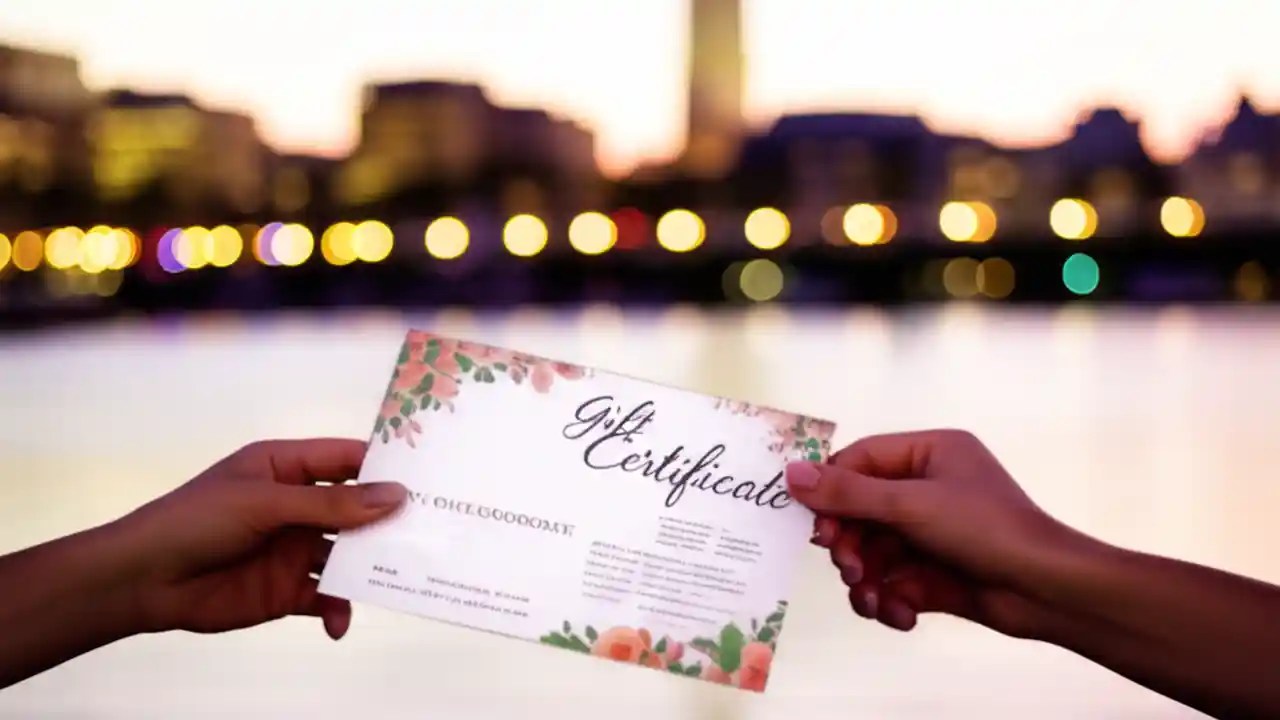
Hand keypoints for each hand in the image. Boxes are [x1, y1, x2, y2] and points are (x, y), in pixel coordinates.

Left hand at [114, 439, 405, 639]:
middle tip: (435, 529)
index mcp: (286, 468)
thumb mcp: (266, 503)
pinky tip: (339, 622)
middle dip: (389, 521)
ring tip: (404, 577)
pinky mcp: (286, 590)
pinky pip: (326, 598)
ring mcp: (293, 549)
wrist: (143, 580)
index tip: (431, 476)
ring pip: (347, 556)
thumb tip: (396, 496)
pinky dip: (338, 610)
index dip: (385, 466)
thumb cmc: (198, 520)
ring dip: (372, 566)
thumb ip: (331, 505)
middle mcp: (297, 506)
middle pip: (356, 510)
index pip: (347, 460)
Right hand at [786, 430, 1088, 638]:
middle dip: (850, 545)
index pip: (860, 460)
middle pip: (860, 511)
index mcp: (930, 452)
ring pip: (872, 553)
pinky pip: (892, 582)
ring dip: (866, 581)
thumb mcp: (912, 505)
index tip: (812, 522)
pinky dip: (890, 601)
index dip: (831, 490)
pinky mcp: (935, 573)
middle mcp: (929, 487)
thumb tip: (790, 473)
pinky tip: (902, 615)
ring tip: (873, 600)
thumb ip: (848, 493)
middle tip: (847, 567)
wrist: (1046, 590)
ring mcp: (931, 532)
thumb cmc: (986, 528)